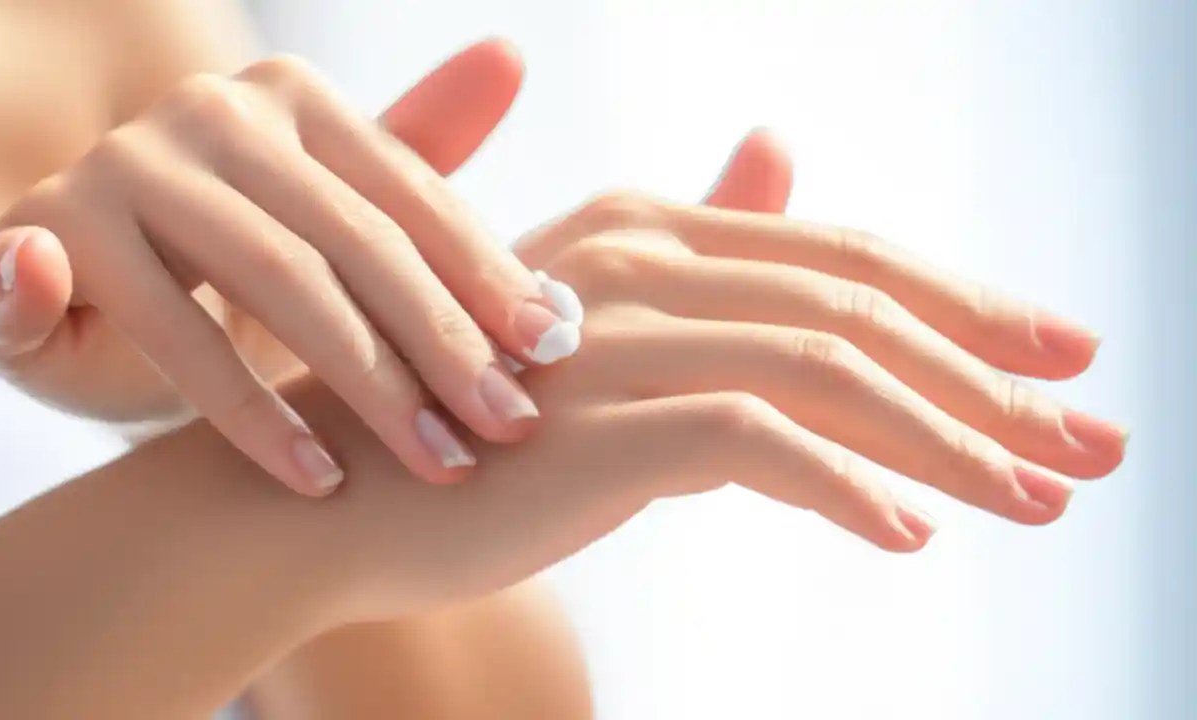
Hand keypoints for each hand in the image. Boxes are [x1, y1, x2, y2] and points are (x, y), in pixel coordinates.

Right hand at [0, 40, 579, 494]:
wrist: (95, 306)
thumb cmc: (237, 270)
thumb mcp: (331, 214)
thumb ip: (417, 160)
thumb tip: (511, 55)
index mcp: (289, 98)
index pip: (409, 193)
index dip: (485, 274)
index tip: (551, 355)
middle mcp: (208, 113)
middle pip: (354, 240)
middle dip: (440, 344)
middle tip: (505, 429)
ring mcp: (122, 167)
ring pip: (277, 285)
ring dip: (365, 388)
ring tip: (429, 465)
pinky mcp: (50, 236)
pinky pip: (164, 334)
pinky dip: (229, 400)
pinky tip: (310, 474)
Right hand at [280, 131, 1124, 624]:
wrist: (330, 498)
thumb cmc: (470, 430)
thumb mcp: (603, 342)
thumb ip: (699, 268)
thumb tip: (779, 161)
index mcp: (651, 232)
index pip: (843, 258)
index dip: (969, 308)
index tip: (1061, 365)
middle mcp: (642, 259)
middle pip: (860, 304)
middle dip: (992, 376)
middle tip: (1093, 441)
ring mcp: (619, 332)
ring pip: (830, 367)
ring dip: (949, 439)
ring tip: (1036, 500)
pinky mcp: (599, 417)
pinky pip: (757, 438)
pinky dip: (846, 485)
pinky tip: (908, 535)